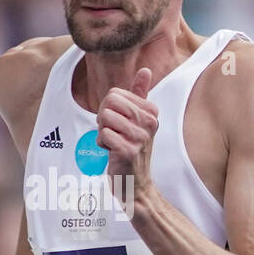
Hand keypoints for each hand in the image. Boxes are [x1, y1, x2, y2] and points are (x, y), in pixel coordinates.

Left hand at [97, 67, 157, 207]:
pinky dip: (102, 144)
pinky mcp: (129, 151)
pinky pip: (103, 135)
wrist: (135, 184)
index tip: (118, 124)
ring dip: (102, 132)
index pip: (114, 94)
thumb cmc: (133, 149)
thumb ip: (140, 94)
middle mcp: (150, 123)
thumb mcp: (138, 120)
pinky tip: (112, 153)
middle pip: (109, 102)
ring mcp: (140, 137)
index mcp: (152, 112)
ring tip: (113, 143)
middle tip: (113, 133)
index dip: (108, 109)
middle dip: (103, 118)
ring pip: (104, 117)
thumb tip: (145, 70)